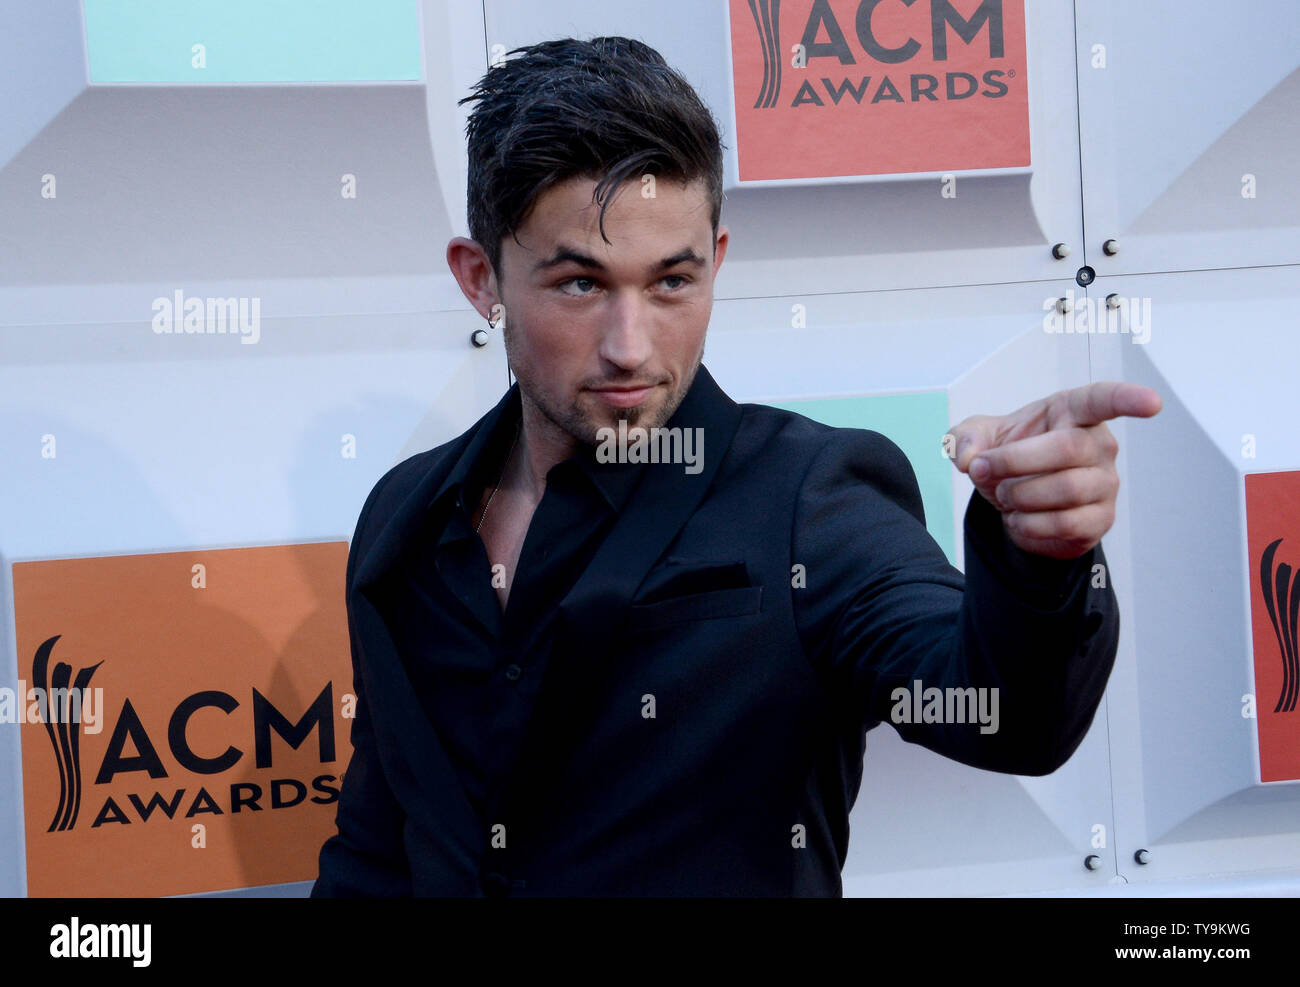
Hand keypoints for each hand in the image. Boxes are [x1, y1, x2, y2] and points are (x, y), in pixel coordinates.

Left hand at [946, 382, 1162, 558]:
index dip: (1129, 399)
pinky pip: (1066, 524)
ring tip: (1006, 496)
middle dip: (1013, 462)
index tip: (1152, 404)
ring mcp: (1105, 483)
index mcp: (1072, 412)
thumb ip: (963, 438)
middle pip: (1066, 448)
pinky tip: (1020, 518)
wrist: (1013, 502)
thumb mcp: (976, 439)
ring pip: (1066, 489)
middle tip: (983, 470)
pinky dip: (1030, 524)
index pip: (1104, 400)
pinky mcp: (1101, 519)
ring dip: (1019, 495)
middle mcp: (1099, 444)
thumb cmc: (1007, 456)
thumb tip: (968, 457)